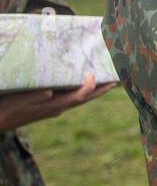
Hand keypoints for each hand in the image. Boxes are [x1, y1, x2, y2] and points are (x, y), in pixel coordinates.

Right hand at [0, 73, 115, 132]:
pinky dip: (80, 93)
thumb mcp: (14, 102)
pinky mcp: (46, 109)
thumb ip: (32, 97)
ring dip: (92, 92)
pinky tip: (81, 87)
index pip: (77, 97)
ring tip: (105, 82)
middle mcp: (55, 109)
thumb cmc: (2, 111)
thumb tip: (50, 92)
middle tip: (116, 80)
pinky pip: (69, 100)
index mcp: (51, 107)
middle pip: (84, 99)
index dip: (89, 87)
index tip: (94, 74)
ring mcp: (51, 110)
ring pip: (78, 100)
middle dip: (100, 90)